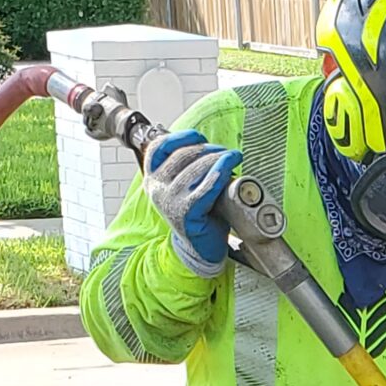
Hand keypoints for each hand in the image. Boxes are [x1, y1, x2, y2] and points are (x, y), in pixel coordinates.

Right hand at [144, 130, 242, 277]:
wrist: (201, 248)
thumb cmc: (199, 215)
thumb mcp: (186, 187)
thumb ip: (188, 168)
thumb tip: (208, 146)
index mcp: (152, 179)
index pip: (158, 148)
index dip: (181, 138)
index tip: (200, 137)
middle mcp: (157, 188)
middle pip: (182, 156)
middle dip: (208, 149)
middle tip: (226, 152)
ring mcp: (170, 201)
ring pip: (196, 168)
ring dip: (218, 158)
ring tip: (232, 157)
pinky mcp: (186, 212)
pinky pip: (206, 186)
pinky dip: (221, 171)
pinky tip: (231, 164)